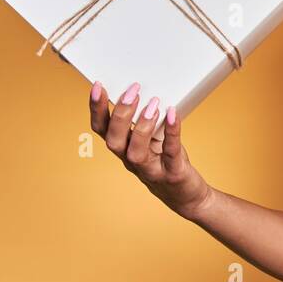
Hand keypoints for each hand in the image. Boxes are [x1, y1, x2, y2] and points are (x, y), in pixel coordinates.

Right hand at [88, 80, 213, 221]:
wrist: (186, 195)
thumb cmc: (166, 160)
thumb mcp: (151, 139)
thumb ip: (145, 119)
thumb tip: (145, 87)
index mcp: (123, 148)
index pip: (102, 129)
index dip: (96, 109)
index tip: (98, 86)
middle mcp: (131, 160)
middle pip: (114, 140)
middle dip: (120, 114)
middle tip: (133, 90)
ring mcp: (151, 169)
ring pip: (135, 151)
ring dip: (141, 126)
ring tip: (153, 104)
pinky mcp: (172, 173)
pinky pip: (170, 152)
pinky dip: (171, 132)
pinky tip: (173, 114)